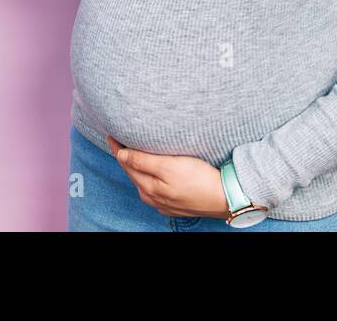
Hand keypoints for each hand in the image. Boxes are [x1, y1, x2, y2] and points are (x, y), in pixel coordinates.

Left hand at [106, 135, 231, 218]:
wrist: (225, 198)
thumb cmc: (199, 180)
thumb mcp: (169, 167)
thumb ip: (143, 162)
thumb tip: (121, 156)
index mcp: (147, 187)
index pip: (126, 163)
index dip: (118, 148)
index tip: (111, 134)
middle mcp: (152, 197)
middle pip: (134, 172)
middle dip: (126, 156)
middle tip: (121, 139)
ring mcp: (163, 202)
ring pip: (144, 180)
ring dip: (138, 166)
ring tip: (135, 151)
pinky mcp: (175, 202)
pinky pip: (156, 187)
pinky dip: (151, 175)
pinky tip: (155, 169)